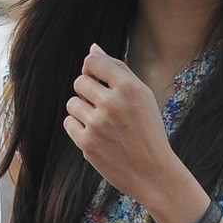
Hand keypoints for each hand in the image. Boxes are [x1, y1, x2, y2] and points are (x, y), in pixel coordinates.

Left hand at [63, 44, 177, 205]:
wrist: (154, 173)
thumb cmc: (149, 132)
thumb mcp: (144, 97)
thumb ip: (119, 70)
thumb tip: (93, 48)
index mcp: (130, 88)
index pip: (93, 62)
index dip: (91, 69)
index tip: (97, 79)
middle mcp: (113, 103)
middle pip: (80, 82)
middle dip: (88, 92)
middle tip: (103, 107)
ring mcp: (98, 124)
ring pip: (72, 103)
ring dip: (82, 111)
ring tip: (101, 123)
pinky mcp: (87, 144)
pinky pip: (69, 123)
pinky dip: (79, 128)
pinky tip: (96, 136)